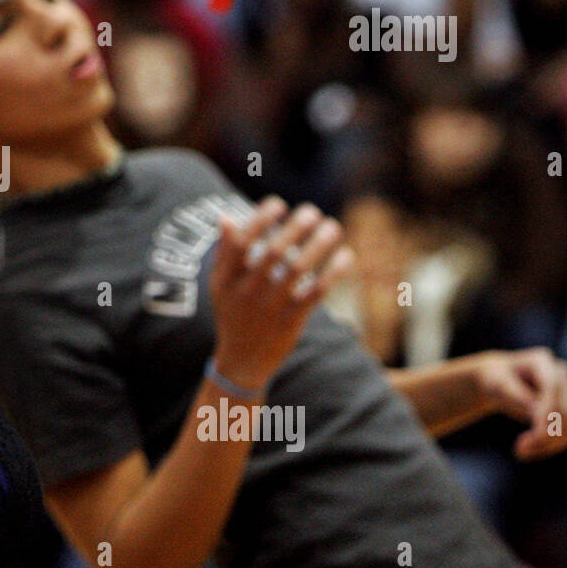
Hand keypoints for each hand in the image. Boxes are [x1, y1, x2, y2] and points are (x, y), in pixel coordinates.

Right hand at [210, 197, 353, 391]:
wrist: (243, 363)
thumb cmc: (233, 315)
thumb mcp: (220, 286)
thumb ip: (225, 253)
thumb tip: (227, 217)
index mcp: (226, 279)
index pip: (242, 241)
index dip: (261, 219)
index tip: (279, 204)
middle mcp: (247, 292)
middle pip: (274, 252)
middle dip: (296, 227)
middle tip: (312, 211)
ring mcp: (270, 308)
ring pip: (298, 269)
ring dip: (319, 244)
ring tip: (333, 226)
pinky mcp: (292, 322)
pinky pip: (316, 292)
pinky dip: (333, 272)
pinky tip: (346, 255)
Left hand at [472, 348, 566, 459]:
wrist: (500, 379)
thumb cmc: (495, 379)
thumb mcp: (497, 385)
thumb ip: (516, 396)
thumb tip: (537, 413)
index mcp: (541, 361)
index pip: (552, 388)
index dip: (547, 412)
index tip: (534, 435)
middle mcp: (561, 374)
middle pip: (565, 410)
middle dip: (545, 434)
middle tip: (519, 449)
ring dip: (549, 444)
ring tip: (521, 452)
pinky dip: (551, 446)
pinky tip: (529, 451)